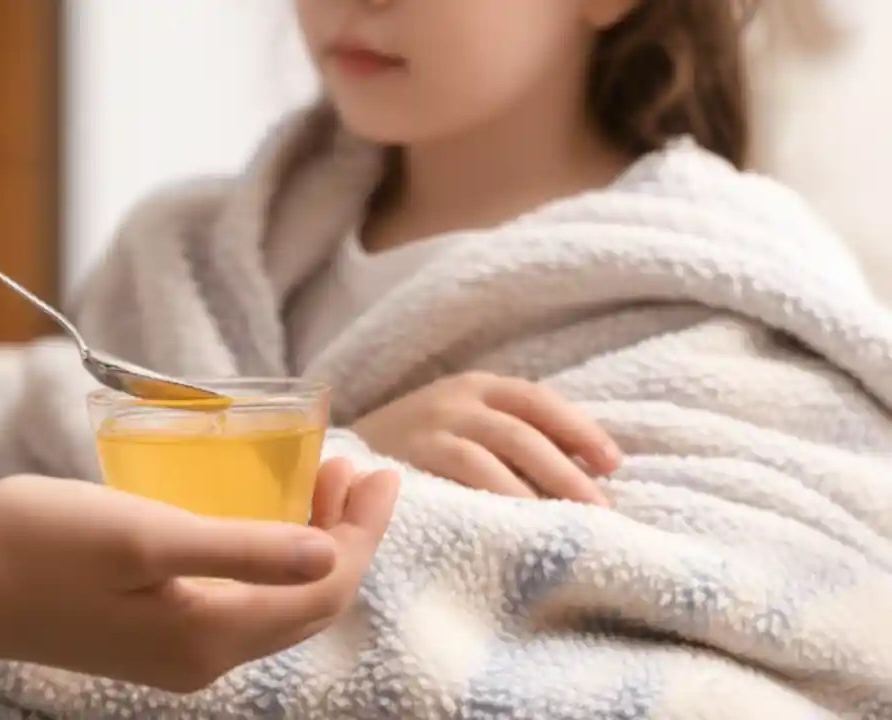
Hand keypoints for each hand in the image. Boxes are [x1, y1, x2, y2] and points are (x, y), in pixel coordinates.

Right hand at [0, 459, 399, 691]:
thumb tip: (332, 554)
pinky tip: (257, 516)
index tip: (383, 471)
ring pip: (274, 599)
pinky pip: (238, 598)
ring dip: (307, 542)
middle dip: (344, 536)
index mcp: (212, 637)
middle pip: (307, 600)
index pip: (324, 590)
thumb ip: (244, 550)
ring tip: (319, 481)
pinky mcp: (152, 634)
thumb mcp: (148, 536)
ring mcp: (176, 651)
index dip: (364, 534)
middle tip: (354, 468)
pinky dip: (266, 556)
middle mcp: (204, 657)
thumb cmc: (41, 545)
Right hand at [352, 372, 618, 505]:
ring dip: (539, 490)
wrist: (336, 457)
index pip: (538, 400)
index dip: (580, 429)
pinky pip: (464, 477)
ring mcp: (431, 427)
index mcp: (476, 386)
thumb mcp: (462, 427)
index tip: (613, 464)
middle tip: (600, 508)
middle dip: (567, 471)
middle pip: (525, 431)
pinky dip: (496, 499)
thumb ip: (509, 437)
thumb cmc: (415, 450)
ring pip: (499, 454)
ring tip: (567, 523)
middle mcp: (455, 400)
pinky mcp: (411, 457)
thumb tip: (583, 472)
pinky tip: (516, 525)